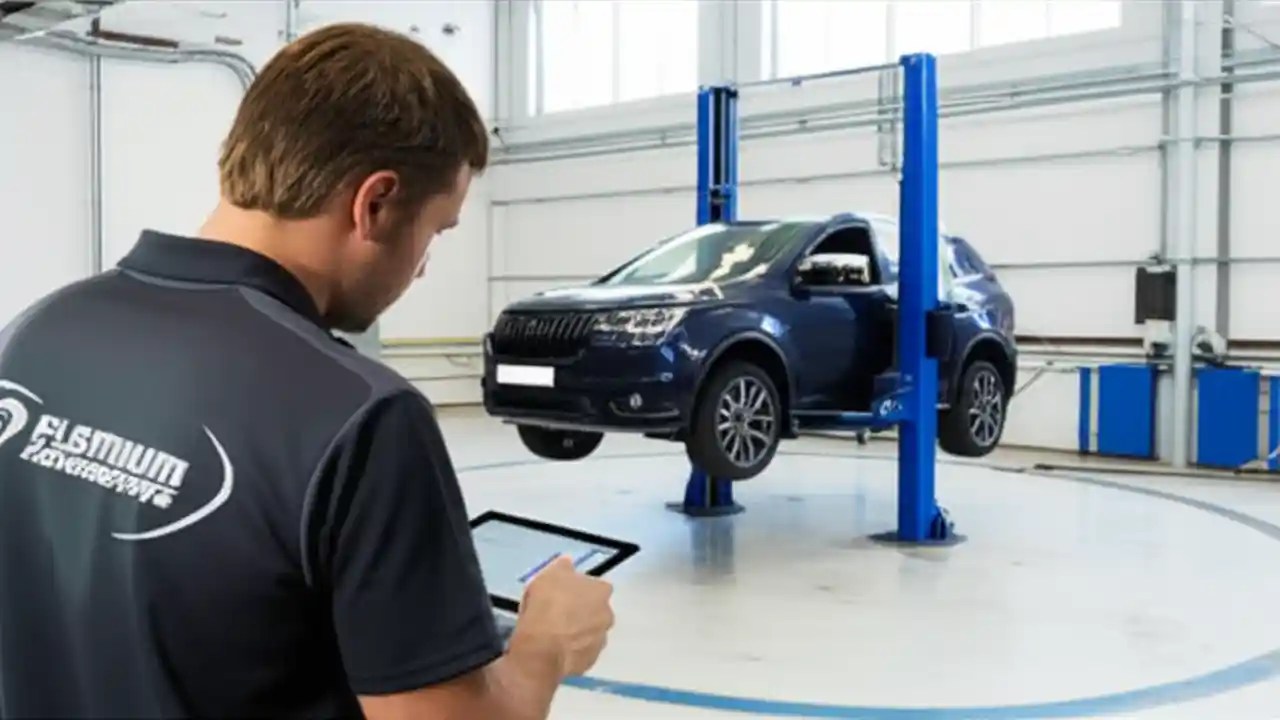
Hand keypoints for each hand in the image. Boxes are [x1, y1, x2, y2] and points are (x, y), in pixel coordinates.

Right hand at [510, 556, 614, 677]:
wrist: (542, 648)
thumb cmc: (546, 605)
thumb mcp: (549, 575)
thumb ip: (563, 567)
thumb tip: (568, 562)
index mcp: (601, 591)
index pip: (594, 585)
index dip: (577, 588)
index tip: (561, 592)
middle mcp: (607, 615)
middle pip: (594, 610)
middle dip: (580, 611)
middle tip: (557, 612)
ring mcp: (600, 641)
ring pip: (589, 632)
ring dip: (577, 632)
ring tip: (553, 633)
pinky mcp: (590, 662)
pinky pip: (581, 652)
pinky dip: (571, 650)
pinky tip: (554, 649)